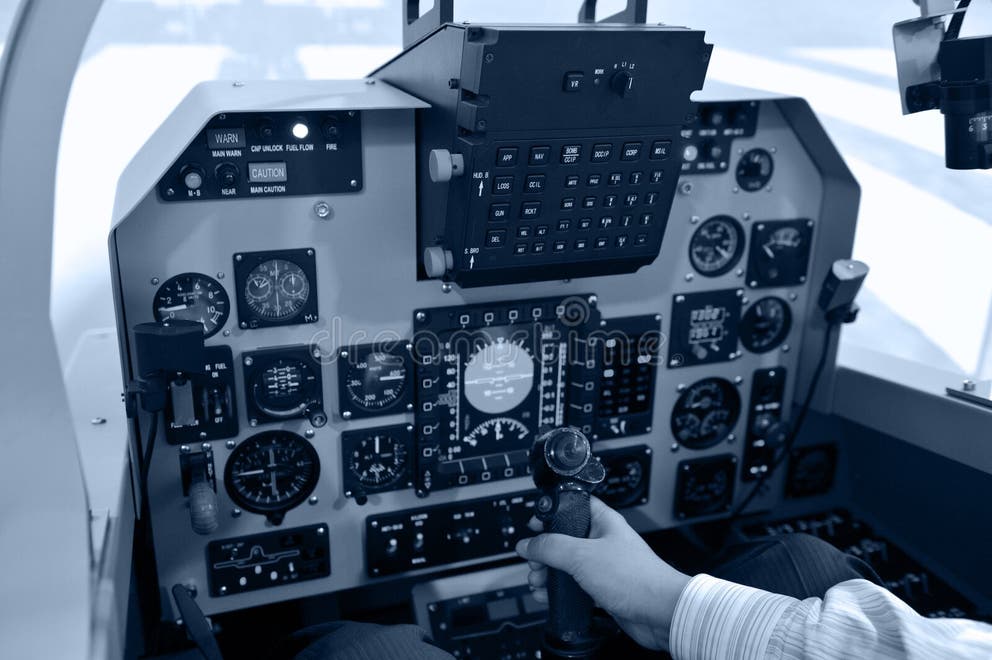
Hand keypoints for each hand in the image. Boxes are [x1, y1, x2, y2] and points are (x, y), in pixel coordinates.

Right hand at [515, 496, 690, 650]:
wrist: (660, 613)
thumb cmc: (636, 578)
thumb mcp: (583, 555)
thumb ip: (551, 547)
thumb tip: (528, 543)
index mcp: (603, 521)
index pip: (573, 505)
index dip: (551, 512)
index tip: (534, 523)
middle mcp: (603, 541)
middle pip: (565, 539)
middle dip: (544, 551)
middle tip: (533, 561)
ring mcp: (603, 566)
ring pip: (568, 565)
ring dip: (548, 573)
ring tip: (537, 581)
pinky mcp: (604, 589)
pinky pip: (575, 587)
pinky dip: (560, 591)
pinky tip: (549, 597)